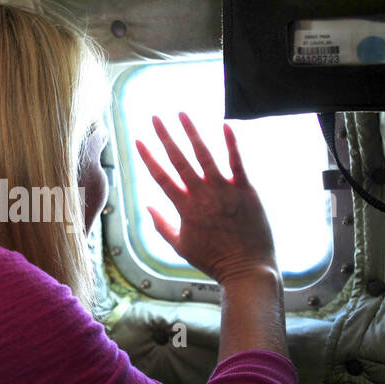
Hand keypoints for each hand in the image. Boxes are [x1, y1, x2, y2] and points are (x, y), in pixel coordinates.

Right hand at [135, 113, 277, 284]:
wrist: (247, 269)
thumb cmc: (213, 260)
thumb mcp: (180, 246)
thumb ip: (161, 225)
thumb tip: (147, 205)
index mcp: (184, 208)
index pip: (161, 177)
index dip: (148, 157)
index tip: (138, 140)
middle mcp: (201, 195)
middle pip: (179, 160)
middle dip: (165, 137)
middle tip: (155, 117)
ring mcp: (224, 191)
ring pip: (204, 155)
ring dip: (192, 132)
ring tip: (182, 114)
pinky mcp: (246, 190)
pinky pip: (238, 161)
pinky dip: (232, 142)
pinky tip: (225, 124)